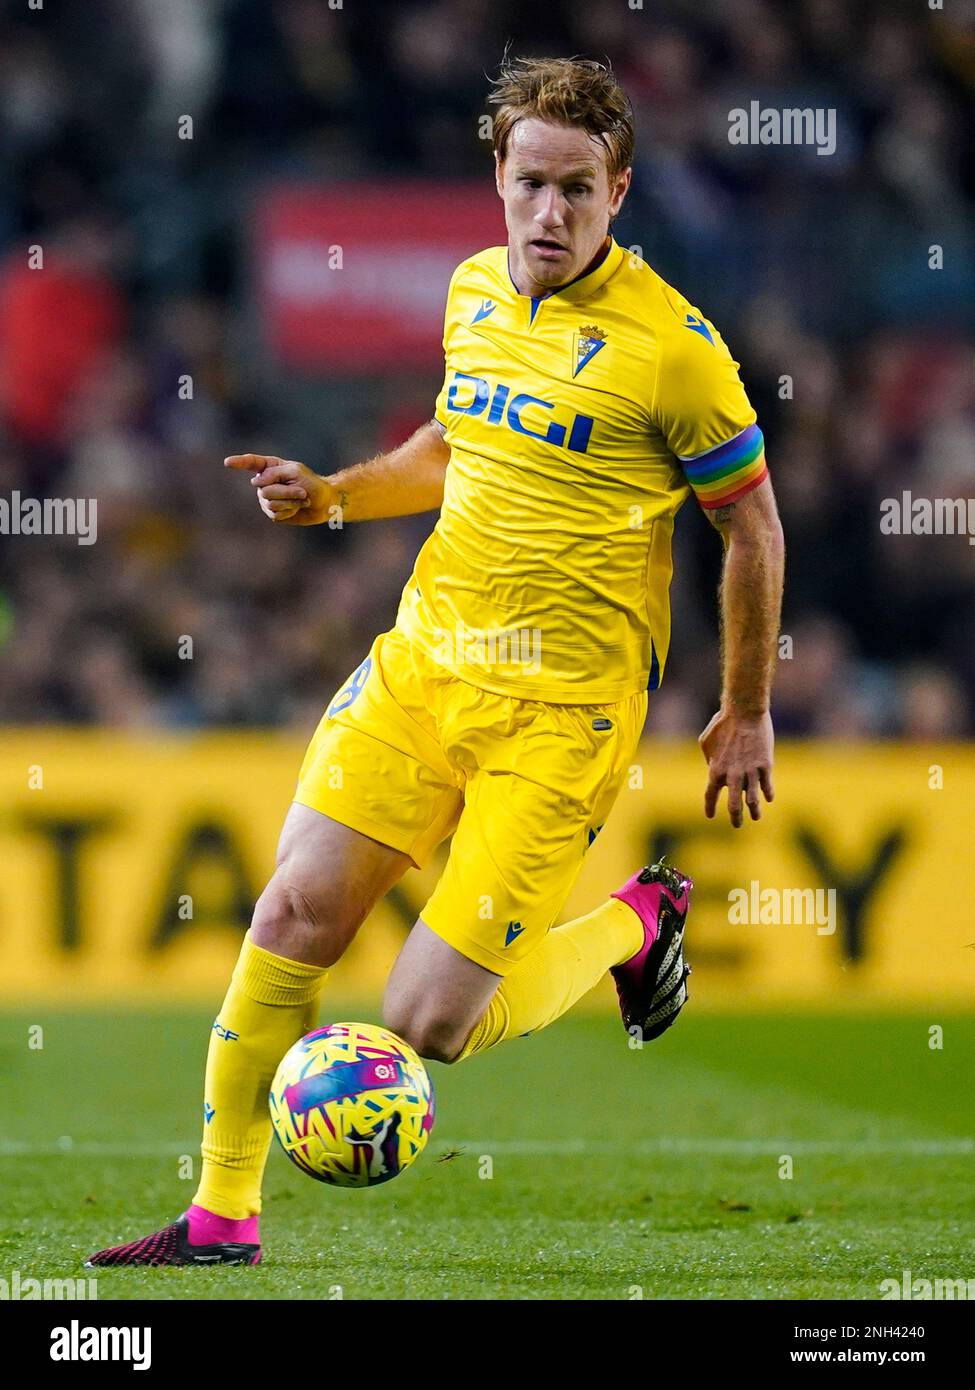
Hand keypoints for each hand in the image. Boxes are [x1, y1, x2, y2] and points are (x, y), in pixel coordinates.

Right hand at [224, 454, 333, 524]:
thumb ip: (275, 474)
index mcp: (271, 467)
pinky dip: (290, 510)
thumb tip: (256, 482)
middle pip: (264, 489)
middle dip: (286, 492)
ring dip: (290, 502)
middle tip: (302, 492)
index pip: (251, 463)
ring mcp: (267, 498)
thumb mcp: (296, 473)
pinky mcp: (273, 513)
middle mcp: (265, 482)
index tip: (227, 462)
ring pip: (269, 502)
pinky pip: (275, 513)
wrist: (324, 503)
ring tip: (301, 499)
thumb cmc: (312, 484)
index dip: (239, 463)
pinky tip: (297, 508)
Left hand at [699, 708, 774, 827]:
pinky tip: (768, 798)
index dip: (710, 807)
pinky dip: (768, 794)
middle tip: (737, 824)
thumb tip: (714, 768)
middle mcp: (732, 776)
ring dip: (754, 811)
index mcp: (715, 770)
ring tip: (755, 817)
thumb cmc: (722, 723)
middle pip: (734, 805)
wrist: (744, 712)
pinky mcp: (766, 765)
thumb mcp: (706, 742)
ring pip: (753, 800)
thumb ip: (710, 760)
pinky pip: (767, 786)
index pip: (710, 795)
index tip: (710, 815)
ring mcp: (750, 772)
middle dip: (735, 817)